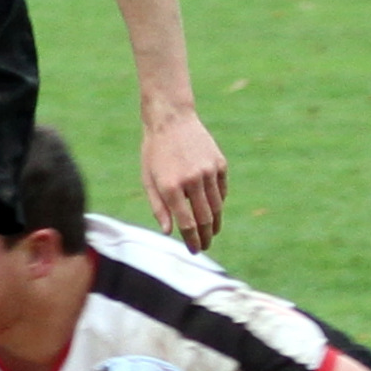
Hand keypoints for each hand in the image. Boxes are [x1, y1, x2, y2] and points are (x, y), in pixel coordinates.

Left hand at [141, 109, 226, 250]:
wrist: (171, 120)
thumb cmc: (155, 152)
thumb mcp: (148, 179)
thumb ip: (159, 207)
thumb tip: (169, 232)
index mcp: (171, 186)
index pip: (186, 223)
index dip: (192, 240)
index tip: (195, 250)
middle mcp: (192, 180)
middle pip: (205, 218)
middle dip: (206, 236)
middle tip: (205, 247)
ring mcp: (209, 171)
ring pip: (216, 206)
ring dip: (215, 223)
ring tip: (212, 232)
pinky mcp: (220, 164)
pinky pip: (222, 190)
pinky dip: (219, 202)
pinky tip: (214, 210)